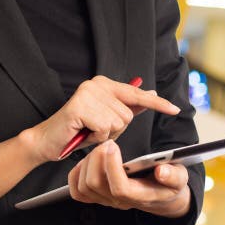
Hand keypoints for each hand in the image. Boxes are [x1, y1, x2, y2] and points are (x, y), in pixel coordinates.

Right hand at [24, 75, 180, 164]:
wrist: (49, 141)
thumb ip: (129, 106)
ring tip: (89, 131)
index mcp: (105, 84)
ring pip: (119, 122)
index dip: (158, 104)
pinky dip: (96, 137)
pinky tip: (84, 133)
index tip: (175, 109)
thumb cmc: (80, 130)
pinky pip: (105, 128)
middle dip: (116, 129)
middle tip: (96, 129)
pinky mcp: (80, 107)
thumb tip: (151, 95)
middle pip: (129, 114)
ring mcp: (88, 94)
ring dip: (106, 134)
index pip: (137, 94)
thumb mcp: (109, 119)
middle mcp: (97, 84)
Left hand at [68, 139, 190, 217]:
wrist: (162, 196)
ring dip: (88, 163)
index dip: (112, 167)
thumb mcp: (180, 177)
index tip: (113, 146)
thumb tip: (162, 171)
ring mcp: (107, 201)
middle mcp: (121, 201)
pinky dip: (77, 174)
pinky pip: (78, 191)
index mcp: (141, 196)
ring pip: (84, 186)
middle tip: (107, 143)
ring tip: (101, 149)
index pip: (120, 188)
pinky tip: (88, 161)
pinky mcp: (98, 197)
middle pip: (96, 185)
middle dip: (97, 160)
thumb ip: (174, 175)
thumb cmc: (170, 184)